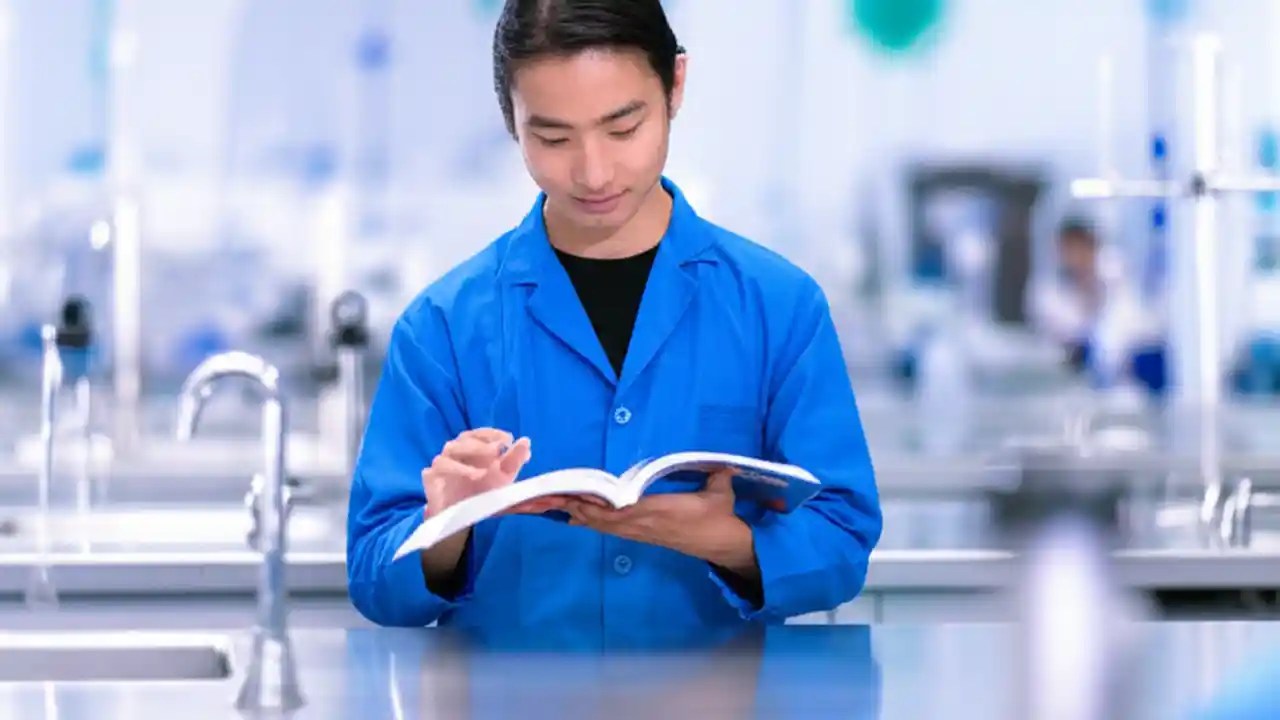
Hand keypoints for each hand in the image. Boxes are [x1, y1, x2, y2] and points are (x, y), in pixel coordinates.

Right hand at [421, 428, 562, 517]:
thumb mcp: (503, 479)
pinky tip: (468, 479)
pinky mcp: (431, 478)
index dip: (493, 434)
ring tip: (482, 473)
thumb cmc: (482, 492)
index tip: (508, 440)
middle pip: (464, 439)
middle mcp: (456, 451)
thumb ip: (514, 462)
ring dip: (466, 462)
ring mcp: (442, 463)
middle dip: (481, 445)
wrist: (460, 517)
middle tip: (497, 452)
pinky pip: (437, 470)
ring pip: (449, 452)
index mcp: (473, 446)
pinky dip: (453, 472)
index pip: (480, 433)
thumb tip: (527, 443)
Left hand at [563, 469, 757, 575]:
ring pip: (604, 524)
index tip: (577, 495)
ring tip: (555, 505)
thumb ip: (717, 475)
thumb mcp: (720, 493)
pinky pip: (612, 529)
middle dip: (577, 506)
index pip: (622, 508)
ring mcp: (643, 531)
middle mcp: (645, 523)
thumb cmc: (720, 517)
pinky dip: (591, 522)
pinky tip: (576, 519)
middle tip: (550, 498)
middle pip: (603, 517)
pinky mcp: (645, 535)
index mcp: (659, 511)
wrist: (723, 544)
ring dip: (580, 514)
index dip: (598, 503)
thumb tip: (722, 462)